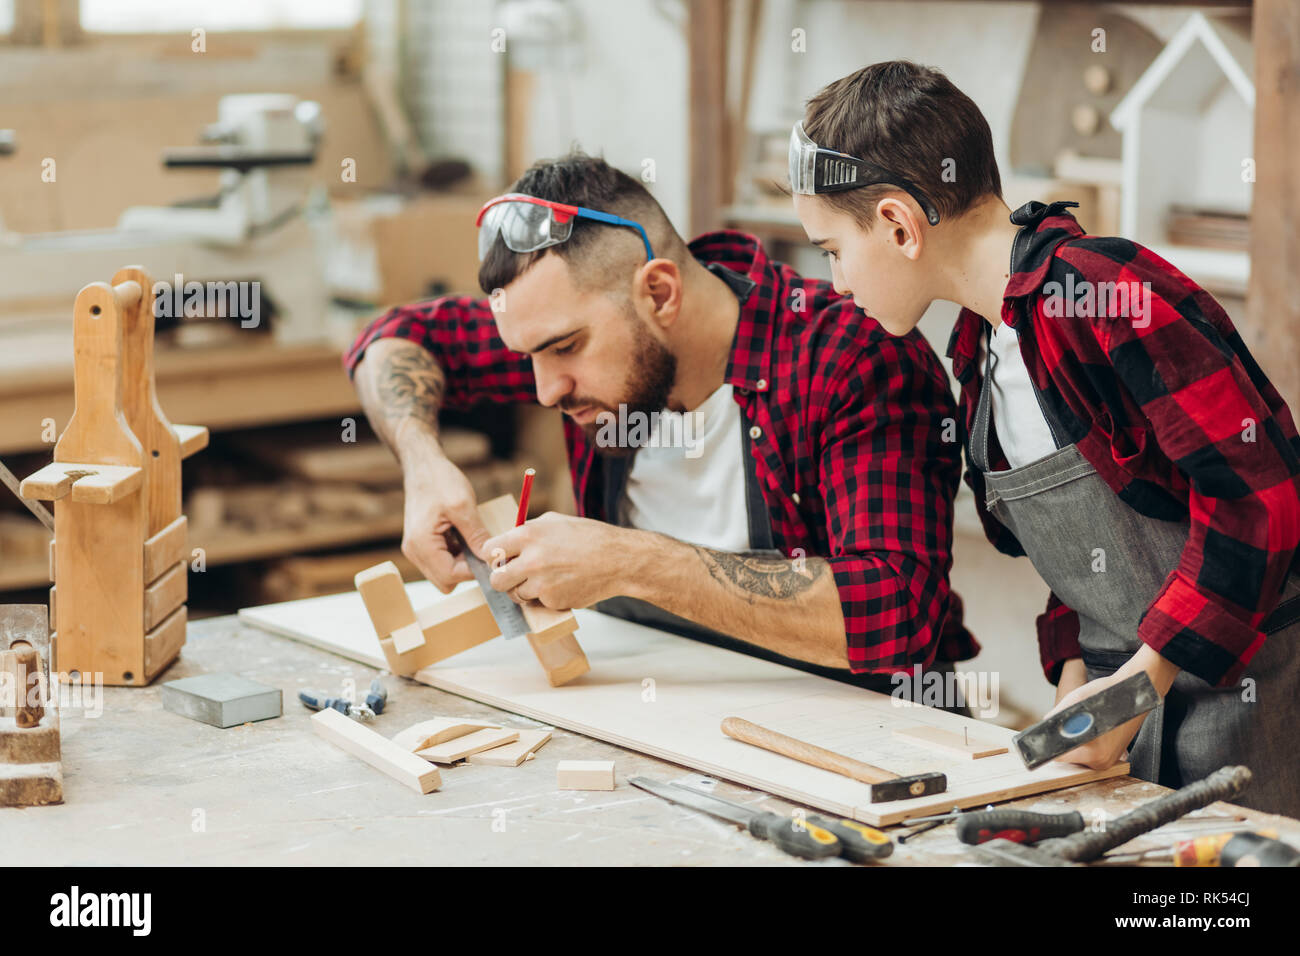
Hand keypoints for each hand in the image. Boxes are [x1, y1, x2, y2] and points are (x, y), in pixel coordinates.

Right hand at [400, 451, 490, 592]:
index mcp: (421, 544)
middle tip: (484, 549)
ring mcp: (417, 549)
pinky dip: (457, 554)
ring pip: (445, 573)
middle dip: (467, 569)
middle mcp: (414, 551)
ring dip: (463, 562)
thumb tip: (492, 558)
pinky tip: (465, 535)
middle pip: (446, 580)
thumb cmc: (440, 480)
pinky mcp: (423, 544)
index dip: (475, 571)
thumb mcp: (463, 506)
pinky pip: (443, 561)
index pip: (451, 575)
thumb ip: (476, 535)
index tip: (493, 558)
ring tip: (474, 538)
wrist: (422, 465)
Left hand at [483, 513, 631, 609]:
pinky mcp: (552, 601)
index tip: (501, 559)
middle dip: (503, 579)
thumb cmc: (589, 537)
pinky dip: (545, 598)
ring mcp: (541, 583)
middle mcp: (531, 559)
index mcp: (528, 535)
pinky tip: (561, 585)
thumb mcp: (555, 521)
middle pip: (495, 580)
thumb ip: (528, 530)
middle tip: (514, 576)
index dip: (494, 557)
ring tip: (543, 580)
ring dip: (524, 590)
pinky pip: (537, 603)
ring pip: (515, 594)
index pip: (489, 551)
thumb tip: (508, 542)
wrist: (618, 560)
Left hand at [1044, 645, 1179, 769]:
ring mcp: (1110, 760)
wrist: (1137, 690)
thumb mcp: (1076, 701)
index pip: (1061, 757)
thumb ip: (1058, 715)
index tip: (1037, 744)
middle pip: (1070, 758)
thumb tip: (1044, 724)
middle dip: (1061, 745)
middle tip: (1051, 732)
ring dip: (1073, 744)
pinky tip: (1083, 729)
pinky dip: (1085, 743)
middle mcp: (1103, 762)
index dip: (1048, 749)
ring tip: (1070, 727)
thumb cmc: (1107, 694)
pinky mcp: (1114, 756)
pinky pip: (1092, 753)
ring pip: (1080, 756)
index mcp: (1093, 752)